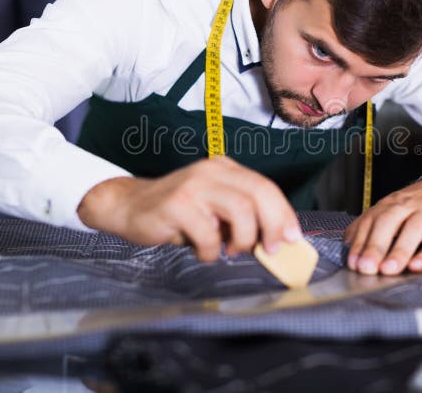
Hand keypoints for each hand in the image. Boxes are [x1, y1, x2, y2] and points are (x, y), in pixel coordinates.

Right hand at [77, 157, 301, 261]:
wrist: (128, 207)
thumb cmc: (178, 214)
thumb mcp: (214, 210)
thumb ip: (242, 218)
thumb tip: (278, 241)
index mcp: (225, 169)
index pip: (265, 187)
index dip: (283, 214)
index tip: (293, 238)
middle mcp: (211, 171)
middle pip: (258, 194)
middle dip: (273, 225)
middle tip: (272, 249)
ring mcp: (193, 186)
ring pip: (240, 211)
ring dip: (243, 239)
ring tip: (229, 250)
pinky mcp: (176, 205)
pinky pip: (208, 234)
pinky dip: (210, 251)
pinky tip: (201, 251)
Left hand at [344, 177, 421, 274]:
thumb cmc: (416, 204)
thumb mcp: (391, 208)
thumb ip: (370, 225)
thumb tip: (348, 244)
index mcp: (388, 204)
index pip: (369, 222)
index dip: (360, 243)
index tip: (353, 263)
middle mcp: (406, 206)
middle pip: (387, 224)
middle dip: (375, 247)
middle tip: (366, 268)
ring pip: (411, 231)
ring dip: (398, 252)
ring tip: (388, 270)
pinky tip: (417, 266)